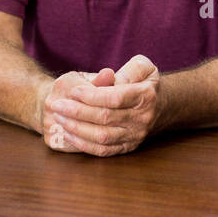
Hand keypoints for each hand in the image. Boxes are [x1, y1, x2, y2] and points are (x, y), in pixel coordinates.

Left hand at [42, 55, 160, 156]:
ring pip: (102, 136)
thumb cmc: (144, 82)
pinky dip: (83, 144)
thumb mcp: (143, 66)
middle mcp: (142, 118)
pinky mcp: (128, 147)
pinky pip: (103, 150)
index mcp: (146, 96)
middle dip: (77, 112)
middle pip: (105, 118)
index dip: (91, 96)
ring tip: (59, 118)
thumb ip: (127, 69)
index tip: (73, 91)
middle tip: (57, 106)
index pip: (115, 98)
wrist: (160, 106)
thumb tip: (109, 78)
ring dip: (77, 129)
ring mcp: (135, 135)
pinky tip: (69, 134)